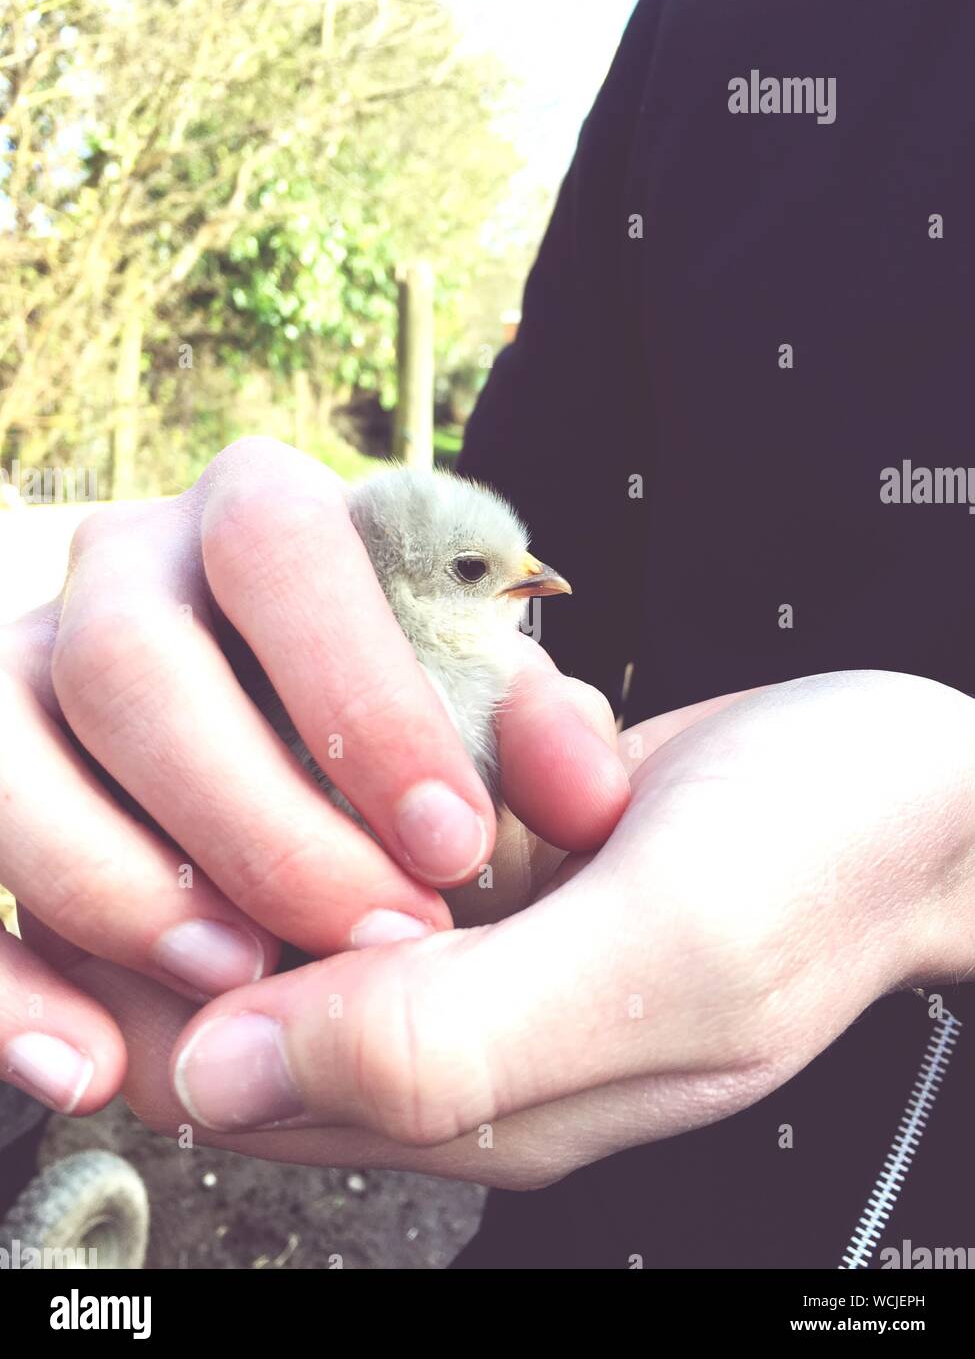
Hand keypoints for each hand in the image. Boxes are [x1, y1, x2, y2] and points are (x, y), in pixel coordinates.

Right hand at [0, 437, 627, 1113]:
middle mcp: (125, 572)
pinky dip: (9, 978)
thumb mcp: (493, 707)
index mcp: (258, 512)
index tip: (449, 841)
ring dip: (112, 889)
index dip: (355, 695)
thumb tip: (586, 798)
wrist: (316, 737)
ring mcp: (31, 668)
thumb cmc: (414, 720)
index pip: (277, 552)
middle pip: (128, 661)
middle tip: (373, 939)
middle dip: (251, 819)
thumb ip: (540, 735)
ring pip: (5, 755)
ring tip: (234, 991)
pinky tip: (84, 1067)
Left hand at [59, 669, 974, 1185]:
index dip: (202, 957)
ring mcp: (484, 922)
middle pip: (272, 934)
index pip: (222, 1071)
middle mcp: (454, 1019)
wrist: (923, 785)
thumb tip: (216, 1079)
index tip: (308, 840)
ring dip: (437, 771)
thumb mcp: (658, 960)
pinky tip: (583, 743)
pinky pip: (429, 769)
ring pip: (347, 830)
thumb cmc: (821, 868)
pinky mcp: (512, 838)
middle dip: (342, 833)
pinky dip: (489, 730)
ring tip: (575, 775)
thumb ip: (443, 1041)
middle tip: (484, 796)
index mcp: (467, 1102)